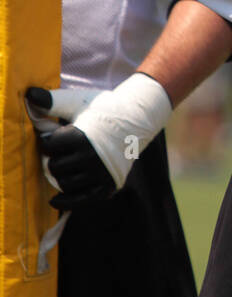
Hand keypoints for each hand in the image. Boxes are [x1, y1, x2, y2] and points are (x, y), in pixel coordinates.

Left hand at [25, 73, 172, 209]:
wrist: (137, 119)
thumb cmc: (104, 109)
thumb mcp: (78, 102)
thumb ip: (52, 101)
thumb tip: (29, 94)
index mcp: (80, 137)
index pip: (48, 146)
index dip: (47, 140)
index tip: (52, 136)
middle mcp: (90, 158)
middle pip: (54, 167)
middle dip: (52, 158)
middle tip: (58, 151)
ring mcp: (100, 174)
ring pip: (65, 184)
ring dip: (59, 175)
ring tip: (63, 165)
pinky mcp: (108, 186)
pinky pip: (81, 200)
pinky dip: (66, 202)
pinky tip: (54, 201)